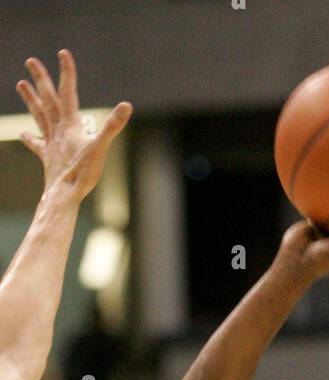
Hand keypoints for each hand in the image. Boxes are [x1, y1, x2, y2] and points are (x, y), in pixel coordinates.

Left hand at [16, 49, 131, 200]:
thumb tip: (126, 106)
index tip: (63, 54)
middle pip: (47, 99)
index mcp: (70, 125)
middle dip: (40, 79)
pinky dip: (31, 138)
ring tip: (21, 84)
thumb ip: (112, 125)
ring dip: (31, 99)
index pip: (68, 92)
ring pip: (39, 115)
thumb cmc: (82, 174)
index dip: (67, 72)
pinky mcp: (48, 158)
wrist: (63, 196)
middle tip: (30, 61)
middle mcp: (58, 130)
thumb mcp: (100, 148)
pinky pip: (37, 144)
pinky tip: (24, 134)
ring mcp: (51, 143)